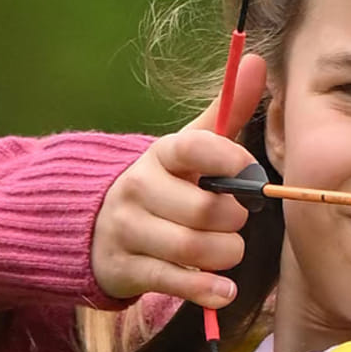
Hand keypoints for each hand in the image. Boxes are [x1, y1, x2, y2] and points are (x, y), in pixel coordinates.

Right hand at [89, 53, 268, 310]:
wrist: (91, 223)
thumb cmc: (162, 184)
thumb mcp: (188, 148)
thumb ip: (226, 112)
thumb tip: (258, 61)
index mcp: (160, 155)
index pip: (193, 148)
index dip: (228, 160)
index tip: (249, 172)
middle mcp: (139, 189)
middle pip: (203, 210)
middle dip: (234, 220)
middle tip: (237, 220)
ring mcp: (128, 230)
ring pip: (192, 249)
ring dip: (226, 255)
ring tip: (229, 251)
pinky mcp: (125, 269)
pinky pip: (173, 283)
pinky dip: (206, 290)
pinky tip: (224, 290)